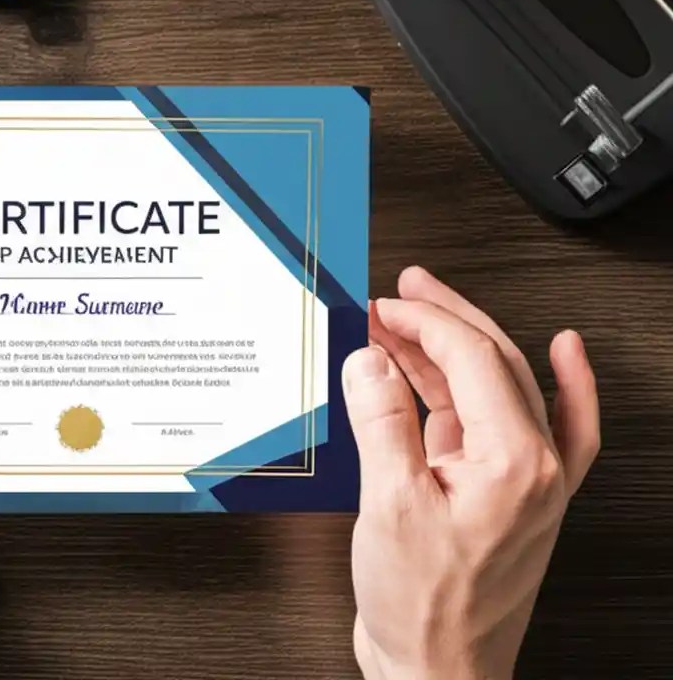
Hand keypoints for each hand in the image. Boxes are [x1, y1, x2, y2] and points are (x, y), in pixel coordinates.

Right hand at [346, 267, 599, 679]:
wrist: (441, 670)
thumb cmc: (426, 607)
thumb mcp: (389, 506)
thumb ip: (383, 424)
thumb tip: (370, 362)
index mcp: (513, 461)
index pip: (472, 359)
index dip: (422, 322)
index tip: (382, 307)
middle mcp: (534, 466)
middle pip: (495, 361)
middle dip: (444, 317)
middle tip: (400, 292)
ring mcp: (530, 481)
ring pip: (503, 388)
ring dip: (458, 349)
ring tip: (411, 322)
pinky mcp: (513, 497)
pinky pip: (551, 424)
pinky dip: (562, 385)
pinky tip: (565, 354)